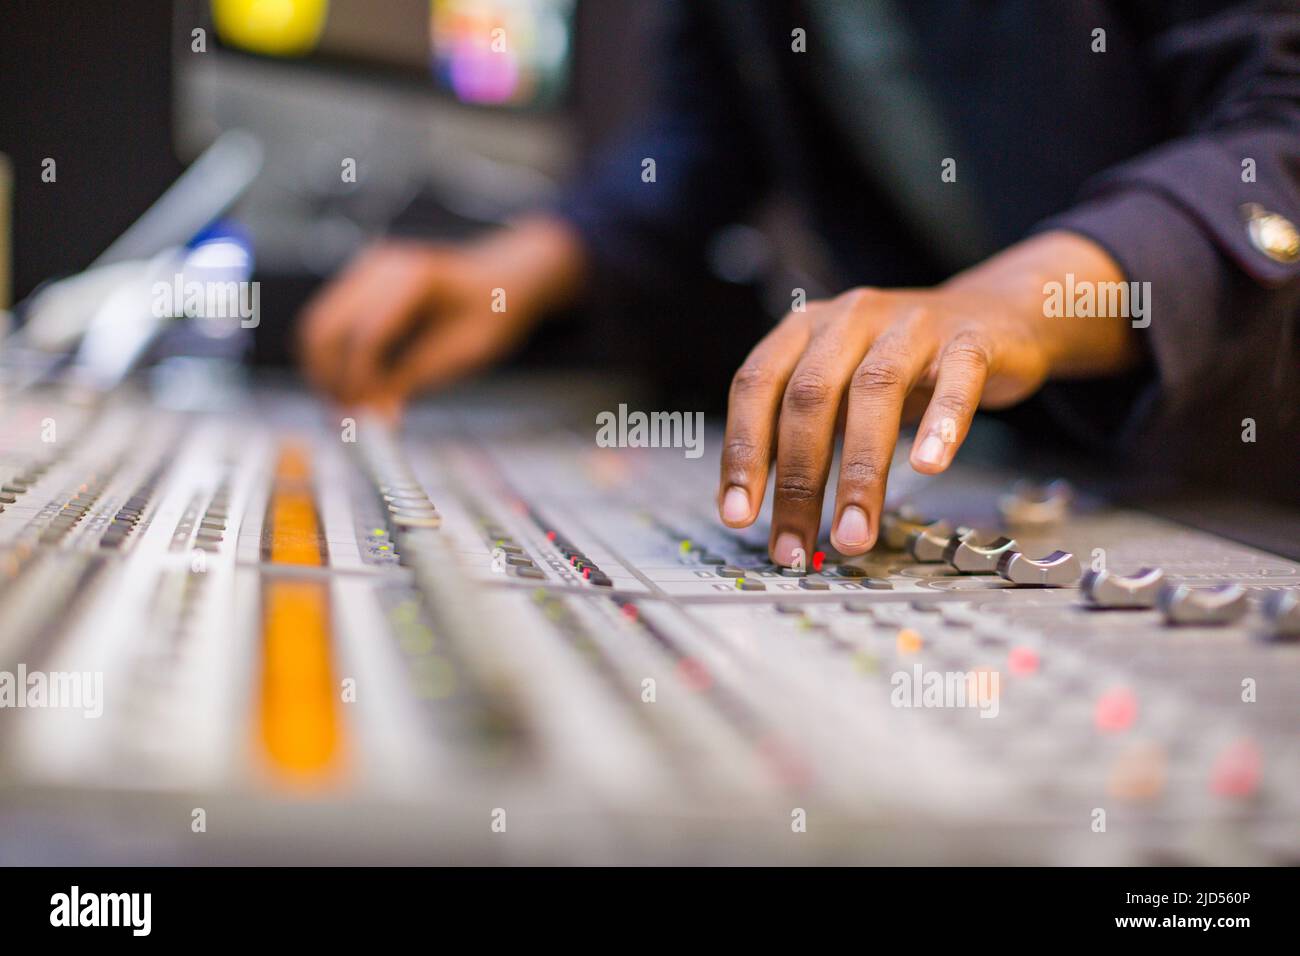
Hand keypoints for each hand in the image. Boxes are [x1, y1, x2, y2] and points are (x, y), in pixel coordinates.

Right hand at [299, 217, 584, 415]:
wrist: (502, 279)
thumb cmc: (492, 313)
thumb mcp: (463, 352)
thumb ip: (415, 378)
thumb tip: (374, 415)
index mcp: (414, 278)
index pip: (366, 336)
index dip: (360, 382)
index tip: (365, 417)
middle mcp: (380, 267)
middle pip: (325, 328)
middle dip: (330, 378)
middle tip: (346, 420)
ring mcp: (364, 270)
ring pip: (316, 327)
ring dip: (323, 371)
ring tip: (347, 408)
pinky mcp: (357, 283)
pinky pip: (327, 323)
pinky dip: (329, 358)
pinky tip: (349, 387)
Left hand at [715, 231, 1137, 564]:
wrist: (991, 315)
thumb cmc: (900, 364)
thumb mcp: (838, 387)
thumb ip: (795, 433)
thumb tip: (749, 507)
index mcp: (804, 330)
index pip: (756, 386)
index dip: (743, 452)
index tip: (738, 516)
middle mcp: (850, 318)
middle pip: (811, 396)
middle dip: (799, 481)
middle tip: (796, 545)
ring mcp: (911, 325)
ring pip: (875, 390)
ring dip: (859, 472)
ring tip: (853, 532)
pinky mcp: (969, 339)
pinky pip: (955, 379)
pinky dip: (941, 423)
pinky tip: (929, 467)